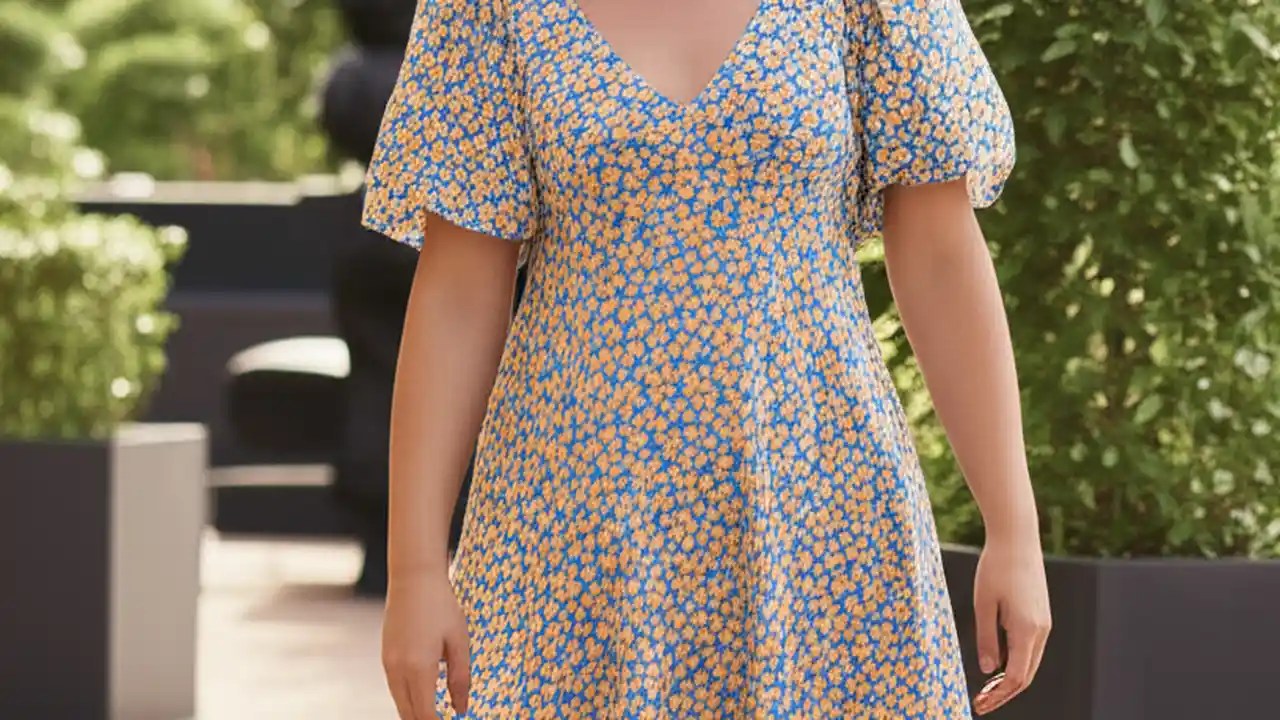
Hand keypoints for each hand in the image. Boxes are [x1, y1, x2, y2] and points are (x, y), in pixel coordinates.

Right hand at [382, 571, 470, 718]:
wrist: (413, 577)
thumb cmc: (441, 606)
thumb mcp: (459, 641)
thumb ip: (460, 678)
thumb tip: (462, 709)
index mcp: (419, 668)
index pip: (426, 715)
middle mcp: (398, 670)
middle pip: (408, 714)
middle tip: (444, 719)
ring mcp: (387, 663)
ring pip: (399, 702)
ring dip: (415, 712)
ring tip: (436, 713)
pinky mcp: (385, 655)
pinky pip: (395, 687)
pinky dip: (408, 697)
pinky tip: (423, 695)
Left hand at [971, 534, 1051, 714]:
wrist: (1017, 538)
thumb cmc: (996, 567)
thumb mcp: (983, 603)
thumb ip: (986, 638)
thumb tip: (990, 671)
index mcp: (1027, 630)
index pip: (1017, 677)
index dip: (999, 696)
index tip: (979, 705)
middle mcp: (1041, 630)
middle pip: (1027, 675)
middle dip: (1005, 693)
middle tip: (980, 701)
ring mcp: (1044, 622)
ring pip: (1031, 662)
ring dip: (1011, 678)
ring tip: (987, 687)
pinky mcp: (1041, 614)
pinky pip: (1031, 647)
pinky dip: (1017, 661)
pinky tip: (999, 661)